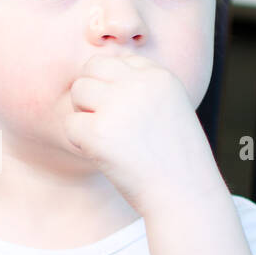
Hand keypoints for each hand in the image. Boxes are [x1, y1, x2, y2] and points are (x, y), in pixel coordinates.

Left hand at [64, 51, 222, 216]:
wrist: (185, 194)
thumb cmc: (176, 157)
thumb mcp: (170, 107)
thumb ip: (141, 87)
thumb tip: (98, 75)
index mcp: (159, 76)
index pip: (117, 60)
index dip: (112, 86)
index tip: (127, 114)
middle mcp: (139, 84)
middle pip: (91, 69)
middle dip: (92, 94)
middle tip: (107, 123)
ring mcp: (118, 106)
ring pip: (78, 91)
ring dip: (84, 114)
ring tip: (107, 138)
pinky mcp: (99, 132)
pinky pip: (70, 124)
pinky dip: (80, 141)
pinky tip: (102, 154)